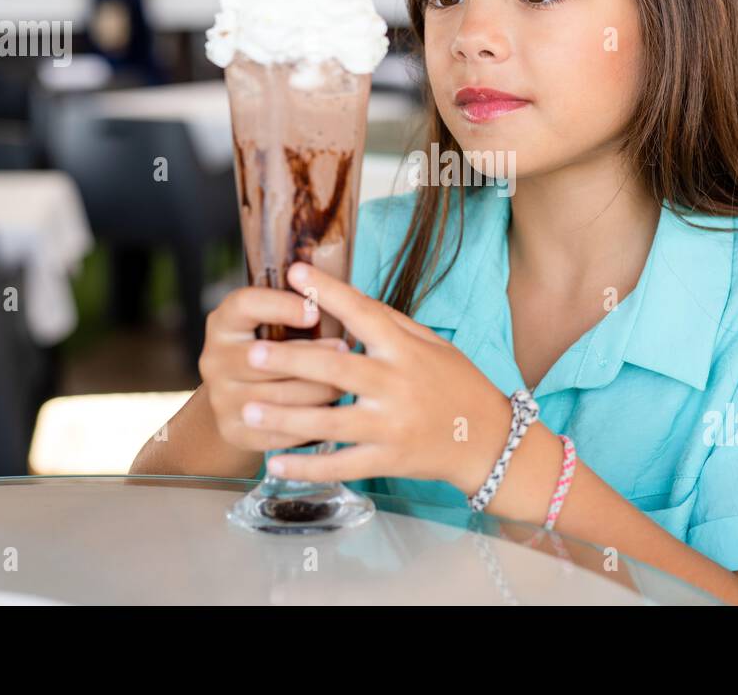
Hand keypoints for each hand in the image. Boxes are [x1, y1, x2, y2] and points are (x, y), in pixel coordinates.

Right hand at [199, 285, 350, 452]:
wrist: (243, 400)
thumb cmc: (276, 348)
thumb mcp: (277, 324)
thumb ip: (300, 309)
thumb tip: (348, 294)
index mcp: (224, 322)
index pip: (245, 305)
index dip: (280, 306)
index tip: (315, 310)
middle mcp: (214, 359)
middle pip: (264, 356)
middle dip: (310, 354)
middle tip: (347, 349)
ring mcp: (221, 398)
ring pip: (277, 396)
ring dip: (317, 389)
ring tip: (347, 381)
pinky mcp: (234, 430)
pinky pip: (278, 429)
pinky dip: (309, 421)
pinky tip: (333, 413)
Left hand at [238, 261, 512, 492]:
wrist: (489, 440)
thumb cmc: (459, 385)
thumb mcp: (433, 345)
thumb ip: (392, 325)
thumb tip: (349, 299)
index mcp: (405, 349)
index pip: (362, 312)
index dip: (327, 291)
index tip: (293, 272)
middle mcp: (396, 384)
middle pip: (335, 368)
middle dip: (290, 360)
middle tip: (251, 354)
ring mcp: (392, 424)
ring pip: (329, 421)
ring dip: (285, 418)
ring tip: (248, 410)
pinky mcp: (389, 459)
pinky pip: (341, 464)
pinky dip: (307, 465)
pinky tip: (276, 463)